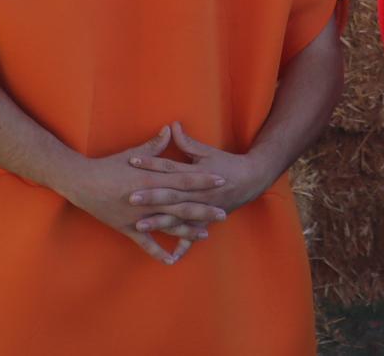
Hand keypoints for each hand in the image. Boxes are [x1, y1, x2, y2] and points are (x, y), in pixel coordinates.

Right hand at [54, 125, 226, 264]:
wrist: (81, 182)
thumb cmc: (107, 165)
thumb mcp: (133, 154)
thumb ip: (155, 146)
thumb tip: (171, 129)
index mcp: (151, 178)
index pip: (184, 179)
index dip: (203, 180)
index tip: (221, 180)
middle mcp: (148, 199)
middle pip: (181, 205)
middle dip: (203, 210)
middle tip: (224, 213)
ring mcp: (138, 216)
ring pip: (168, 226)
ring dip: (187, 231)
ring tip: (206, 234)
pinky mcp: (127, 228)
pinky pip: (146, 243)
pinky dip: (159, 252)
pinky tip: (172, 259)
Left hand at [125, 122, 276, 237]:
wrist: (252, 179)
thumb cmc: (226, 163)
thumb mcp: (206, 152)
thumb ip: (187, 142)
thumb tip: (171, 125)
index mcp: (196, 174)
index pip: (170, 168)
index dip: (152, 164)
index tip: (132, 161)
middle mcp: (198, 193)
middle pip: (172, 195)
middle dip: (151, 197)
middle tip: (130, 197)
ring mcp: (202, 209)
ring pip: (179, 217)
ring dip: (160, 222)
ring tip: (139, 225)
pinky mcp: (206, 221)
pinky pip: (193, 237)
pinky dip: (183, 247)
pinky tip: (169, 258)